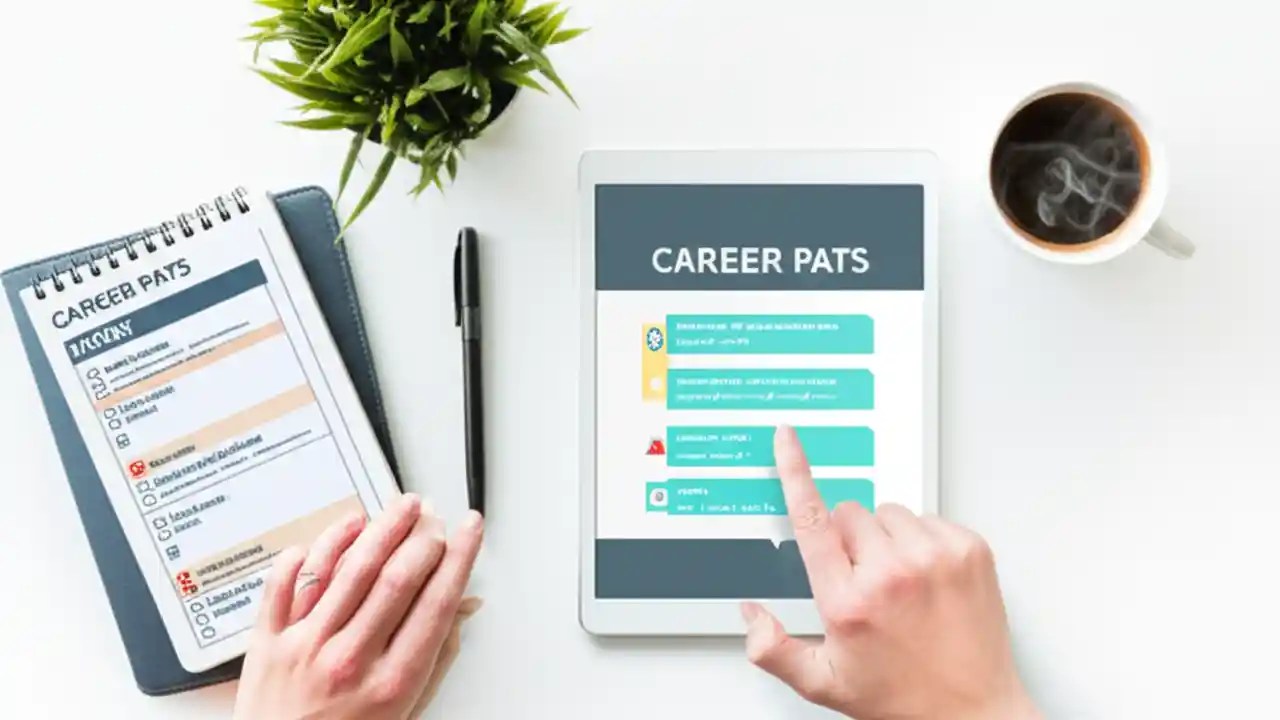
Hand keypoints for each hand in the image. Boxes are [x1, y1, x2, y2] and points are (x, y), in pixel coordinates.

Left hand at [233, 494, 483, 719]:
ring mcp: (304, 647)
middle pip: (395, 578)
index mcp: (391, 683)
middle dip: (423, 537)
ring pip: (347, 569)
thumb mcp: (407, 708)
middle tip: (435, 518)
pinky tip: (340, 530)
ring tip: (401, 507)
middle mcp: (348, 661)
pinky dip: (314, 550)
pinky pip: (286, 581)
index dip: (460, 556)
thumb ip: (437, 655)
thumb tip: (461, 605)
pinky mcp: (267, 641)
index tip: (470, 529)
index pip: (435, 602)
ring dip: (380, 528)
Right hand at [742, 426, 1040, 719]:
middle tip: (865, 583)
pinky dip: (924, 541)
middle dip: (849, 540)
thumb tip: (751, 616)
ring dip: (888, 538)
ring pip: (889, 512)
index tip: (786, 439)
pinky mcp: (969, 550)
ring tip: (900, 584)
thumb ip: (774, 650)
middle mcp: (891, 574)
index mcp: (848, 602)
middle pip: (849, 514)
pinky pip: (929, 518)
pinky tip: (927, 579)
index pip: (811, 520)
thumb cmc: (903, 698)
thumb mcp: (824, 683)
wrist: (974, 712)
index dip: (794, 472)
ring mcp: (935, 558)